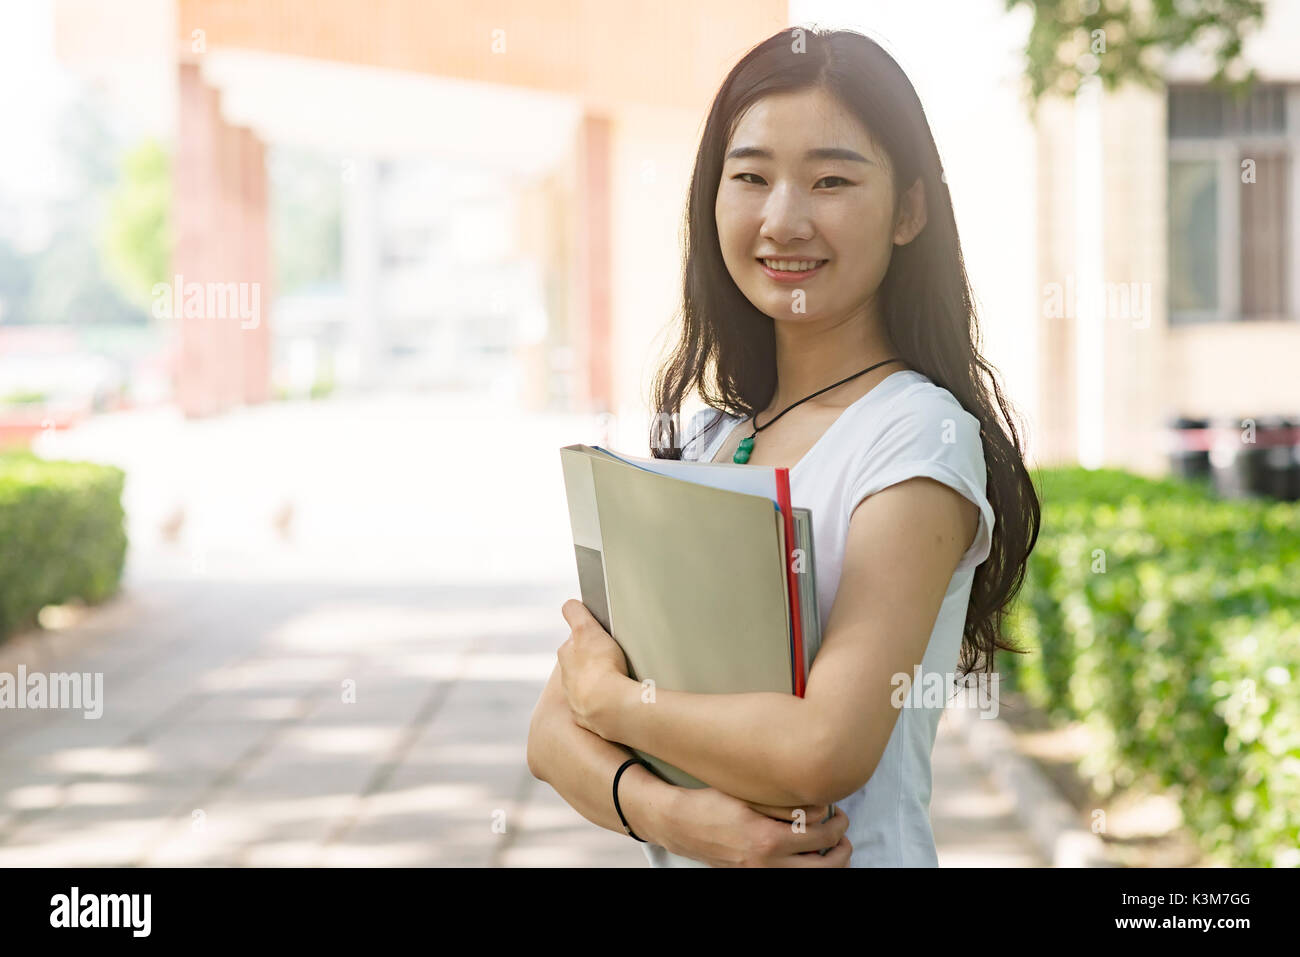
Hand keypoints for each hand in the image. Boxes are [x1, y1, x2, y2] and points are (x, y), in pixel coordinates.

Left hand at [558, 598, 630, 737]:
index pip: (574, 642)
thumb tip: (569, 605)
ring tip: (622, 679)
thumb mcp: (586, 629)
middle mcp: (566, 680)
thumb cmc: (599, 666)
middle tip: (615, 659)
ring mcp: (577, 701)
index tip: (602, 639)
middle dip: (594, 662)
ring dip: (602, 683)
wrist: (610, 706)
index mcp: (566, 656)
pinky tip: (622, 699)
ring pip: (589, 688)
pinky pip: (600, 707)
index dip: (588, 638)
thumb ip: (575, 613)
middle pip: (580, 666)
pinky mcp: (590, 719)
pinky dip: (608, 703)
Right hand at [658, 786, 850, 866]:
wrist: (680, 824)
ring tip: (833, 850)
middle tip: (844, 836)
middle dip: (841, 851)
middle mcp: (766, 865)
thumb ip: (786, 805)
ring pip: (809, 879)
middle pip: (822, 868)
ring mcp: (758, 875)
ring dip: (828, 866)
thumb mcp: (750, 796)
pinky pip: (789, 878)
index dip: (837, 825)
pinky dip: (805, 871)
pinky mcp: (751, 877)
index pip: (820, 837)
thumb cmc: (713, 803)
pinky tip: (808, 858)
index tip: (840, 814)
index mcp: (768, 841)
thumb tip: (820, 810)